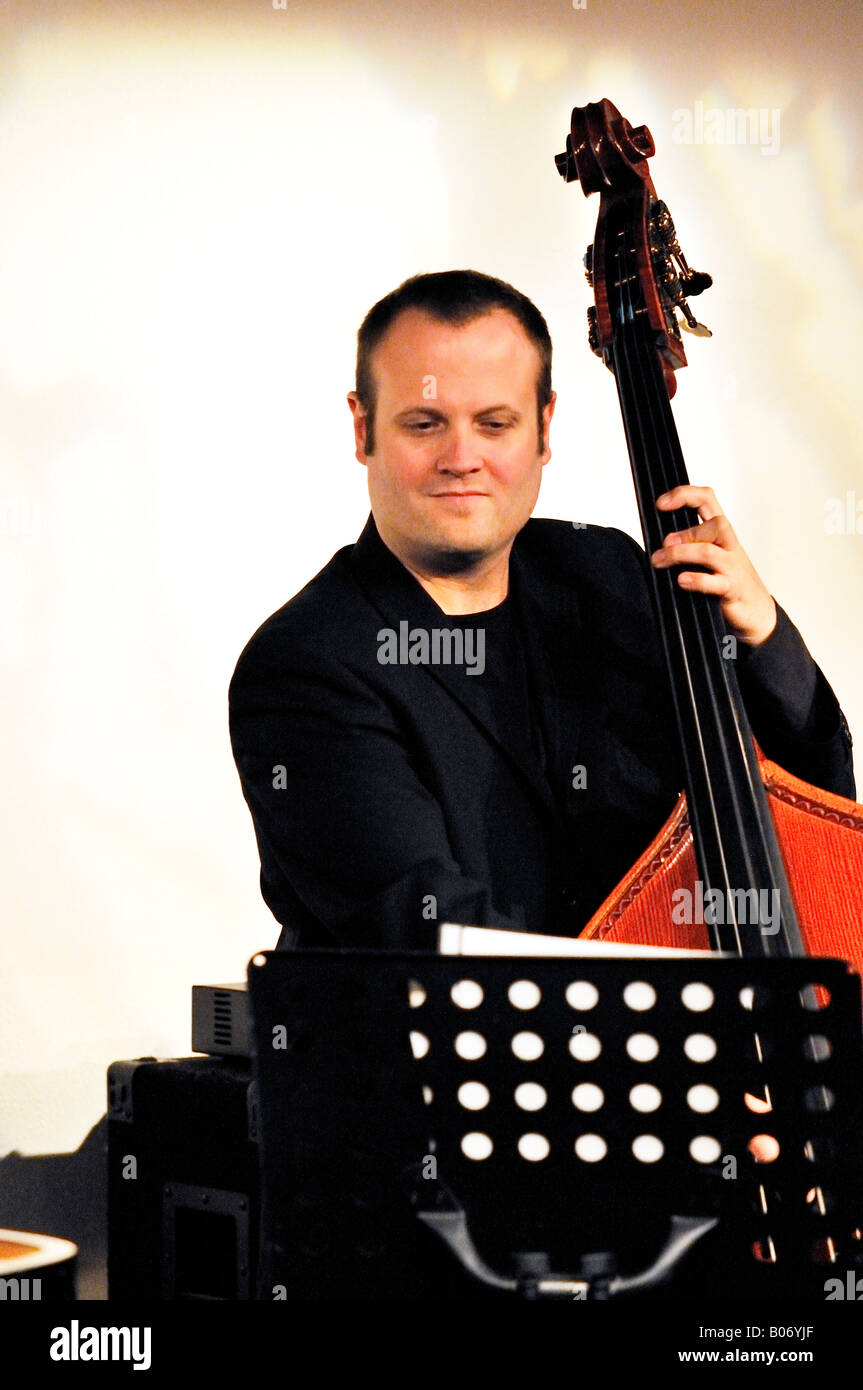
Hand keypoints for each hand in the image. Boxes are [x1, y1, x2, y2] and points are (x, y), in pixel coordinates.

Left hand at [650, 485, 776, 646]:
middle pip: (716, 524)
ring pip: (709, 551)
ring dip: (680, 554)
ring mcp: (733, 568)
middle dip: (686, 532)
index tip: (661, 504)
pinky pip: (716, 582)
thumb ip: (691, 545)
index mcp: (722, 533)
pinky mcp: (733, 590)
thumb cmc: (730, 581)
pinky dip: (697, 580)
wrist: (758, 612)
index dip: (684, 495)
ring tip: (660, 561)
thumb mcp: (712, 557)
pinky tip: (682, 580)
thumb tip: (658, 543)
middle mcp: (729, 546)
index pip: (707, 500)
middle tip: (664, 544)